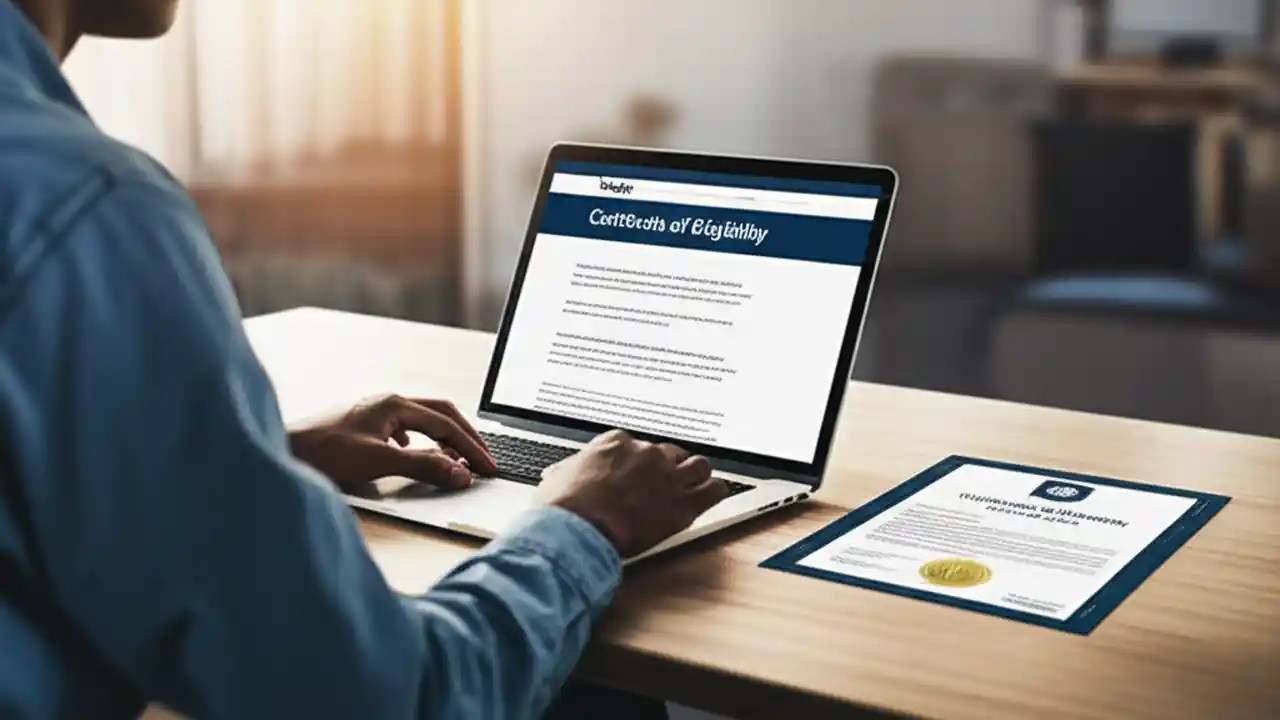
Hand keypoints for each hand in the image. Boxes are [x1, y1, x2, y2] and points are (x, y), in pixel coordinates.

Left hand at [288, 394, 497, 492]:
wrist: (281, 451)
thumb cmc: (322, 453)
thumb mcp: (379, 461)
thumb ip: (424, 466)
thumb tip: (461, 473)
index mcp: (395, 404)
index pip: (447, 424)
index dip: (471, 448)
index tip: (488, 468)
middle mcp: (387, 401)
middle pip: (440, 413)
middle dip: (465, 437)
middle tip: (484, 460)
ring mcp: (374, 411)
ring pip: (422, 419)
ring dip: (445, 438)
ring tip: (458, 459)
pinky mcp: (363, 424)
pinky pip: (404, 427)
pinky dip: (422, 441)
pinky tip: (415, 455)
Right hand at [538, 430, 727, 557]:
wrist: (577, 528)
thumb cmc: (564, 506)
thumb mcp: (556, 479)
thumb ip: (566, 472)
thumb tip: (556, 475)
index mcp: (617, 444)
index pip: (638, 446)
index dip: (640, 463)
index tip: (636, 475)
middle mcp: (647, 454)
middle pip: (670, 454)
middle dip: (668, 469)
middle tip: (663, 485)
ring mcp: (668, 477)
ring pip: (698, 467)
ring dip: (695, 477)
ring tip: (693, 487)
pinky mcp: (683, 504)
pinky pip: (715, 490)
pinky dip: (715, 492)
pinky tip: (711, 497)